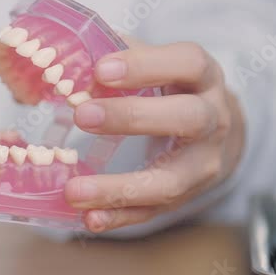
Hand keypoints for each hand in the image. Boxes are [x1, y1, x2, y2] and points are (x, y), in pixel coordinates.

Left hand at [65, 41, 245, 232]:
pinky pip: (153, 212)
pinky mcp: (185, 196)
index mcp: (203, 76)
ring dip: (120, 188)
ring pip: (170, 180)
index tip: (100, 69)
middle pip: (187, 117)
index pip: (187, 63)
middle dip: (134, 118)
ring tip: (74, 190)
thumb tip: (58, 56)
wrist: (217, 131)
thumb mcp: (156, 64)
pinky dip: (120, 217)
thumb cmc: (171, 88)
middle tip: (82, 115)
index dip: (145, 65)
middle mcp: (213, 119)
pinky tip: (89, 218)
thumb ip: (115, 56)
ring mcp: (202, 163)